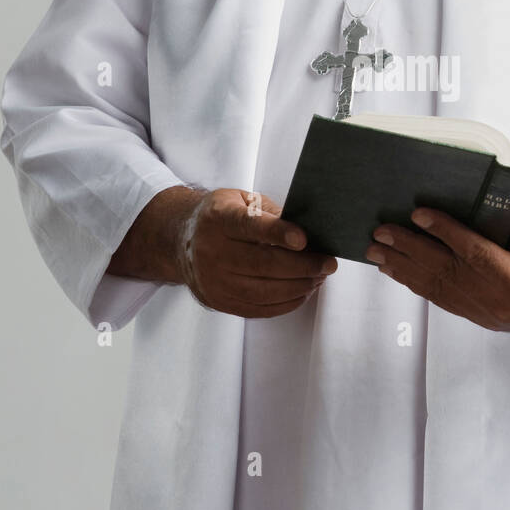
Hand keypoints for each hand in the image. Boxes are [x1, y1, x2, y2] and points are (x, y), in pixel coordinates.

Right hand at [177, 188, 336, 318]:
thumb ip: (270, 213)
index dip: (278, 233)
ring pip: (264, 291)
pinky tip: (302, 291)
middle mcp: (211, 250)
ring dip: (299, 286)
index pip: (250, 226)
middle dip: (302, 266)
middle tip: (328, 263)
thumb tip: (308, 232)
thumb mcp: (241, 200)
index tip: (304, 239)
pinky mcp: (219, 301)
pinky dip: (287, 302)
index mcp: (218, 218)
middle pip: (263, 264)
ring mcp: (213, 280)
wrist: (182, 241)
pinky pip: (259, 308)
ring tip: (318, 278)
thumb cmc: (221, 218)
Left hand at [363, 181, 509, 332]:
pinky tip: (396, 272)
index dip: (446, 232)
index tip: (420, 213)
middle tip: (381, 231)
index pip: (477, 253)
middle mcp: (499, 302)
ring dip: (404, 268)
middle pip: (447, 272)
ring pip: (439, 289)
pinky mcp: (481, 316)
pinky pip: (443, 299)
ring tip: (376, 251)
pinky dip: (417, 284)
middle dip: (411, 250)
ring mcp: (487, 312)